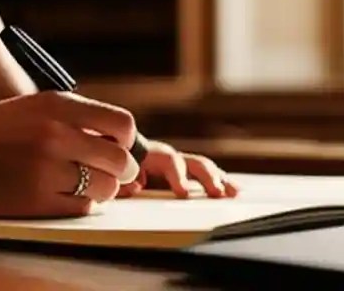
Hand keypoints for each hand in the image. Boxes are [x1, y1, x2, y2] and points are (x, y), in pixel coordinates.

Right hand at [0, 91, 140, 217]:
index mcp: (57, 105)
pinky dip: (79, 205)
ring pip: (105, 188)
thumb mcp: (33, 109)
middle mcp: (56, 133)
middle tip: (111, 176)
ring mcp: (46, 168)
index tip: (119, 149)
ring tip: (82, 186)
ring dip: (101, 191)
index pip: (122, 125)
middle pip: (119, 161)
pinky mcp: (35, 200)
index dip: (126, 143)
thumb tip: (122, 146)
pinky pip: (81, 208)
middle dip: (120, 172)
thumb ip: (76, 121)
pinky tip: (61, 196)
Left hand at [116, 140, 239, 198]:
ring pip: (202, 167)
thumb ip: (118, 181)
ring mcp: (176, 163)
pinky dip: (220, 182)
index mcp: (147, 153)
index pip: (168, 159)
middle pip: (191, 161)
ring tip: (232, 193)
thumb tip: (132, 186)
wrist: (110, 151)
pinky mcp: (182, 173)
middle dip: (206, 177)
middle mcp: (166, 155)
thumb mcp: (111, 174)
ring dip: (218, 179)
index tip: (184, 193)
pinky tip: (233, 191)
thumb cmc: (110, 166)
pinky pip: (205, 175)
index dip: (178, 175)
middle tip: (216, 193)